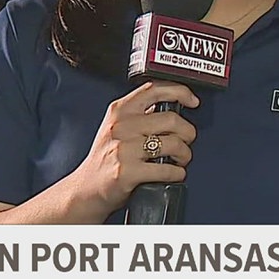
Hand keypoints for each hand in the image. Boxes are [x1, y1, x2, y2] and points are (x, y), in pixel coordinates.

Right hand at [72, 81, 198, 215]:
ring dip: (185, 155)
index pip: (155, 89)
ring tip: (180, 160)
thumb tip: (172, 102)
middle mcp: (121, 127)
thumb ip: (139, 113)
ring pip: (173, 144)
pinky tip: (172, 174)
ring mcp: (124, 150)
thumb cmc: (104, 159)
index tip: (192, 101)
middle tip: (186, 141)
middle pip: (172, 119)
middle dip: (188, 133)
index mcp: (120, 111)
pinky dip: (177, 173)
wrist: (86, 189)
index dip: (180, 92)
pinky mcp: (127, 172)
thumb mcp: (116, 126)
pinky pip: (167, 169)